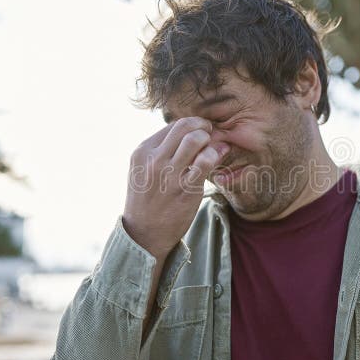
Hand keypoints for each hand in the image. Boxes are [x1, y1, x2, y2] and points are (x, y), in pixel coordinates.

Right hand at [122, 117, 228, 254]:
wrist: (144, 233)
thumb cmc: (148, 199)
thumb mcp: (143, 170)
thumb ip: (162, 150)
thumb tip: (191, 132)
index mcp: (143, 152)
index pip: (172, 125)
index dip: (191, 125)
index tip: (199, 131)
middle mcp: (154, 160)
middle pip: (185, 126)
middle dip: (202, 126)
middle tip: (209, 134)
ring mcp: (170, 175)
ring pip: (196, 140)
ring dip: (209, 140)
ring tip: (211, 148)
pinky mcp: (186, 189)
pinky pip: (206, 162)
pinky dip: (215, 156)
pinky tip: (216, 160)